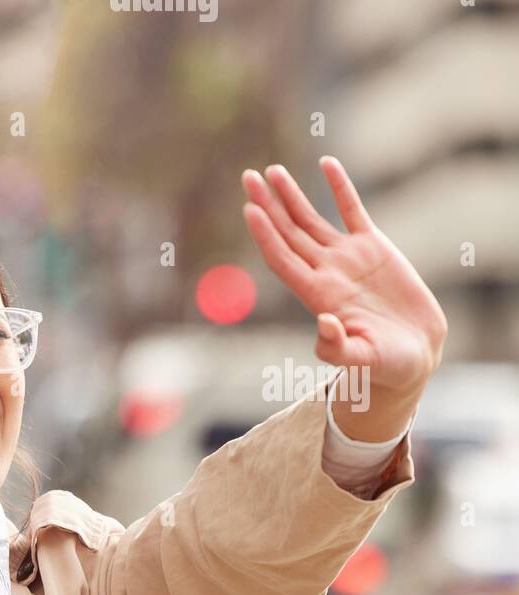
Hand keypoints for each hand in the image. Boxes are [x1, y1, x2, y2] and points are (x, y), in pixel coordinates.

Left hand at [241, 157, 447, 421]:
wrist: (414, 354)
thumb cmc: (385, 365)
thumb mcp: (362, 360)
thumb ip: (338, 348)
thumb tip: (324, 323)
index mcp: (317, 296)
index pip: (282, 259)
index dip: (265, 235)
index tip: (249, 209)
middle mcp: (325, 272)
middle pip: (288, 233)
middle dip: (268, 206)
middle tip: (247, 177)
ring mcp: (347, 258)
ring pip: (311, 219)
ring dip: (291, 195)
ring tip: (272, 171)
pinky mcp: (374, 247)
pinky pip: (352, 210)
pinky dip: (340, 186)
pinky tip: (326, 163)